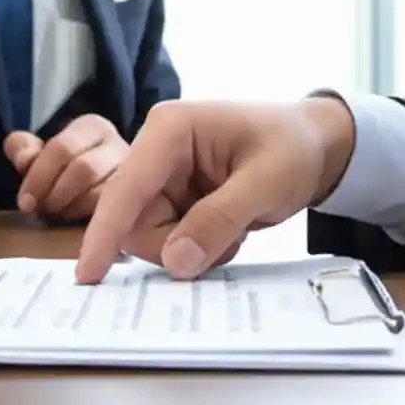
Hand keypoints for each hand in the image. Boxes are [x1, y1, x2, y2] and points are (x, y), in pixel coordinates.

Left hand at [3, 114, 126, 221]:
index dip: (38, 177)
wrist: (90, 184)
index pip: (61, 148)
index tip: (24, 202)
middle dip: (56, 194)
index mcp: (92, 127)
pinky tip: (77, 222)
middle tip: (42, 210)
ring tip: (59, 213)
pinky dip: (90, 219)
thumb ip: (22, 148)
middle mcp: (117, 144)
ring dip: (73, 208)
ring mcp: (133, 172)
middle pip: (84, 169)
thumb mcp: (36, 153)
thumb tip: (25, 159)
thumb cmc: (60, 167)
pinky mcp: (139, 199)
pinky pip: (115, 212)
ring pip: (103, 192)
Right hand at [75, 98, 355, 282]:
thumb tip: (176, 261)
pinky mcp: (173, 201)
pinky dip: (198, 249)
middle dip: (175, 246)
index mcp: (169, 130)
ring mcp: (162, 179)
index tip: (88, 275)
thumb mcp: (266, 182)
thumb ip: (219, 220)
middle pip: (134, 223)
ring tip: (235, 230)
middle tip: (229, 240)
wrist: (316, 146)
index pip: (126, 188)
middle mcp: (155, 153)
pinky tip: (228, 231)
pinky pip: (168, 242)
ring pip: (150, 239)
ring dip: (191, 250)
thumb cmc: (294, 148)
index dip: (104, 233)